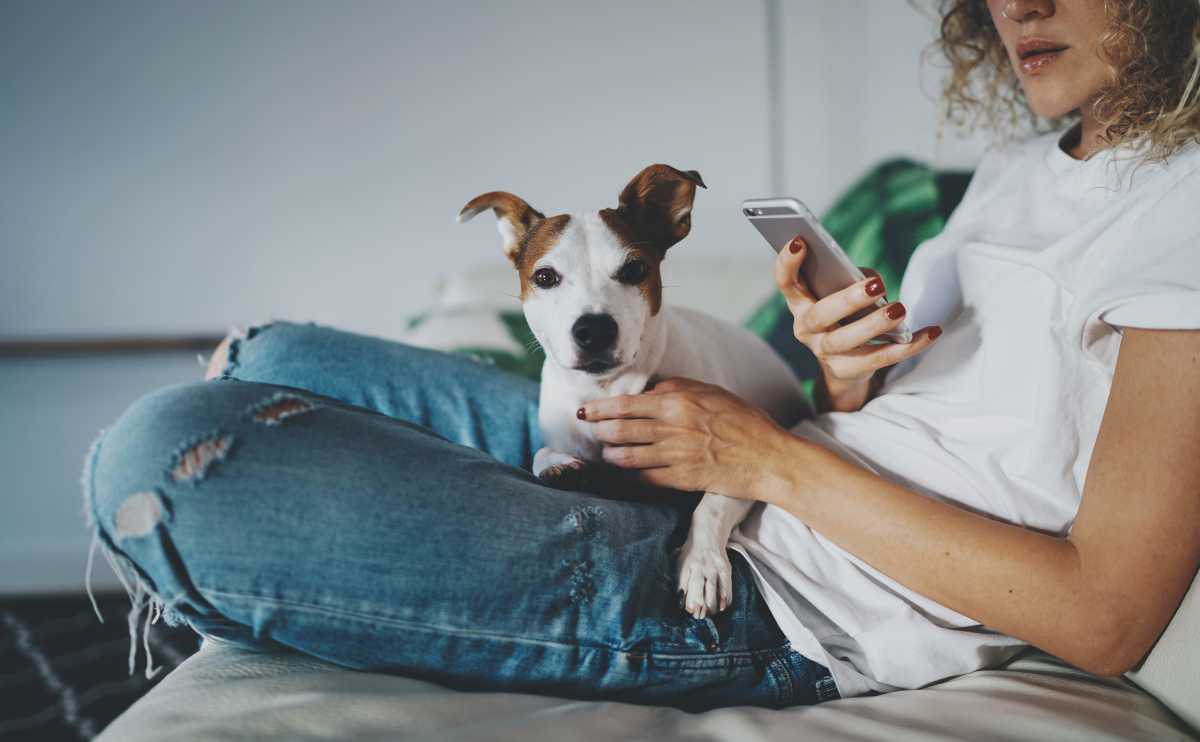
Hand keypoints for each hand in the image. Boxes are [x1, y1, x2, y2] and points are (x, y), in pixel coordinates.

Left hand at [579, 377, 794, 498]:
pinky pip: (646, 478)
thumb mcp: (711, 392)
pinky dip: (631, 476)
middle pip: (620, 430)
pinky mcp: (682, 479)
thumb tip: (648, 392)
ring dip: (611, 455)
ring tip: (606, 454)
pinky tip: (626, 474)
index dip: (600, 408)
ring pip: (627, 456)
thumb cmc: (744, 420)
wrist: (768, 456)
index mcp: (678, 402)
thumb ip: (677, 390)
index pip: (626, 404)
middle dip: (600, 432)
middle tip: (591, 431)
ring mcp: (675, 455)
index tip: (586, 410)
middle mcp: (672, 427)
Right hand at [774, 236, 941, 406]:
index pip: (786, 283)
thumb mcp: (843, 294)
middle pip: (820, 315)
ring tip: (900, 309)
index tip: (801, 241)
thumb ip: (852, 280)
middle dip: (847, 299)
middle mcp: (806, 329)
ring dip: (874, 325)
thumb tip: (872, 282)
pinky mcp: (848, 371)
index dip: (787, 263)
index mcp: (800, 304)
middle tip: (875, 285)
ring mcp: (824, 353)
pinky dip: (909, 346)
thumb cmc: (846, 316)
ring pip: (846, 341)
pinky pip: (880, 359)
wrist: (845, 366)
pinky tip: (931, 332)